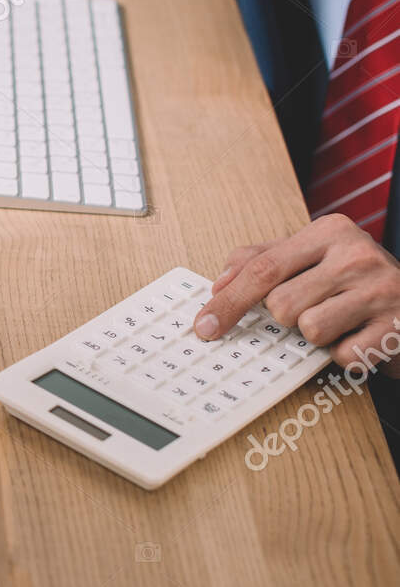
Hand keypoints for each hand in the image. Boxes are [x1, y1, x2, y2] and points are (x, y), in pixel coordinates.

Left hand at [193, 214, 399, 375]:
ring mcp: (380, 290)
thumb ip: (262, 260)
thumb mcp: (313, 258)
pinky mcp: (396, 328)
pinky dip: (345, 354)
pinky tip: (360, 337)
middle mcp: (356, 254)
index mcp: (329, 231)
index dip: (229, 300)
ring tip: (340, 322)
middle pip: (282, 304)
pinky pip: (343, 355)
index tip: (205, 325)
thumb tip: (218, 283)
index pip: (262, 268)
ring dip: (318, 336)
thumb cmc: (358, 283)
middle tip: (314, 309)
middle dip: (288, 318)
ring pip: (310, 329)